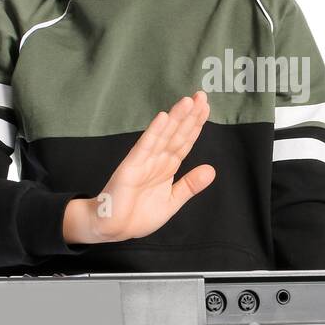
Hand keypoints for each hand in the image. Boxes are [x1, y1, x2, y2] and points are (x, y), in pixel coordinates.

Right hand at [62, 91, 214, 243]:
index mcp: (167, 167)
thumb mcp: (172, 202)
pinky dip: (154, 132)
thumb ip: (189, 185)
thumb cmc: (138, 216)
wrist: (113, 228)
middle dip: (190, 115)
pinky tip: (163, 118)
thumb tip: (211, 170)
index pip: (185, 141)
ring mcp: (144, 161)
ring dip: (176, 118)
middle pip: (177, 134)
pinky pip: (145, 146)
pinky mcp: (131, 167)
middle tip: (202, 96)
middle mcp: (157, 160)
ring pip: (164, 136)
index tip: (206, 108)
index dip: (195, 125)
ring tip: (188, 101)